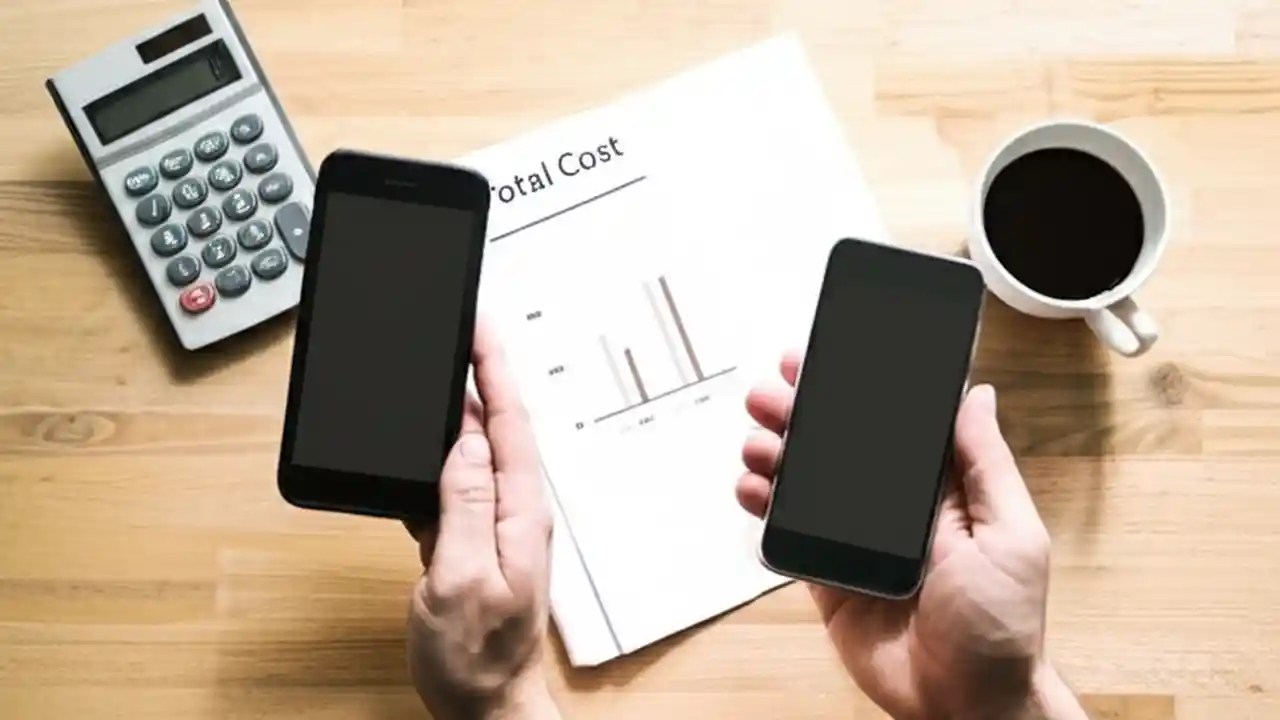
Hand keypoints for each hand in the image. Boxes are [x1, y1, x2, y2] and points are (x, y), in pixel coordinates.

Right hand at [406, 325, 559, 719]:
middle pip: (494, 424)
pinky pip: (454, 482)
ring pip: (472, 449)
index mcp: (520, 512)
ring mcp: (494, 524)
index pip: (508, 421)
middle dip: (477, 370)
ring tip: (436, 366)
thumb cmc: (478, 658)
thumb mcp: (461, 580)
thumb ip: (464, 507)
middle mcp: (514, 510)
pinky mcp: (472, 539)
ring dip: (454, 407)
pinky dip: (435, 453)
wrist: (485, 706)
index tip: (477, 323)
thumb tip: (463, 443)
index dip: (493, 366)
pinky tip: (418, 440)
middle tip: (455, 326)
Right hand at [736, 353, 1086, 719]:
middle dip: (799, 412)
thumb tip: (978, 394)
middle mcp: (892, 507)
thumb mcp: (1011, 533)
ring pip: (803, 481)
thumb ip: (986, 464)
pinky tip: (753, 488)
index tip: (819, 359)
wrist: (964, 703)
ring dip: (773, 451)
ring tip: (759, 440)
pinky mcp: (827, 575)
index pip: (888, 423)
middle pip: (835, 444)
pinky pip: (787, 534)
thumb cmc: (1003, 626)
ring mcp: (856, 540)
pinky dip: (763, 507)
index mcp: (938, 488)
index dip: (852, 388)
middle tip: (770, 394)